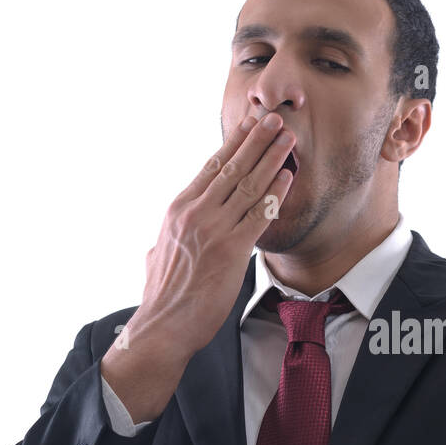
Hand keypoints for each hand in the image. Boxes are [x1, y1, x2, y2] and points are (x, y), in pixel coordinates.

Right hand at [123, 112, 296, 361]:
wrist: (164, 325)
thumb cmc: (163, 295)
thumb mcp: (157, 255)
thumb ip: (165, 240)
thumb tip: (161, 241)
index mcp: (179, 209)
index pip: (211, 167)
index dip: (233, 144)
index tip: (248, 126)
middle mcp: (196, 212)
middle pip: (232, 168)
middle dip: (256, 140)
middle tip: (275, 119)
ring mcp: (214, 229)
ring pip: (249, 185)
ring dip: (272, 158)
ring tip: (288, 139)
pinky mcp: (232, 250)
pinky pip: (260, 214)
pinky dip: (276, 193)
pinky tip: (288, 177)